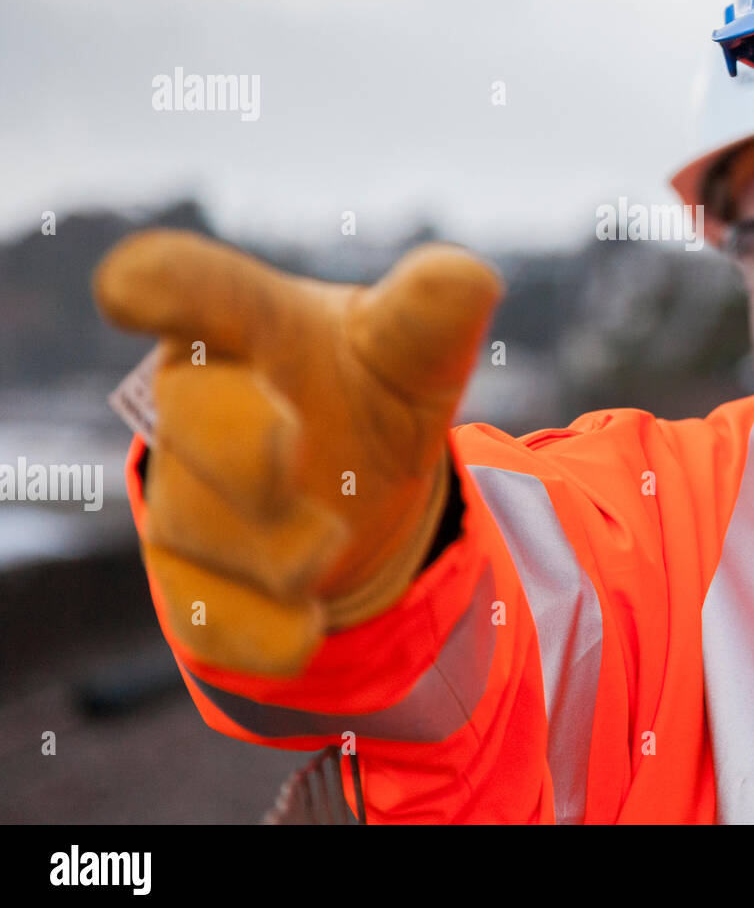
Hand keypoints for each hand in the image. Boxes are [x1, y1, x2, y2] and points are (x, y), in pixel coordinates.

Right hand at [93, 229, 501, 675]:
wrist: (357, 490)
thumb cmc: (369, 388)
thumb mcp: (414, 352)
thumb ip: (434, 315)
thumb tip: (469, 276)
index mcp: (249, 323)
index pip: (201, 289)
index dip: (166, 285)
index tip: (130, 284)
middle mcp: (202, 401)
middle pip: (191, 412)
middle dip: (233, 434)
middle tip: (286, 447)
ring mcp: (187, 495)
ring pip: (200, 528)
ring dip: (270, 544)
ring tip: (332, 541)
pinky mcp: (195, 582)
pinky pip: (209, 617)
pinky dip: (260, 630)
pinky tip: (306, 628)